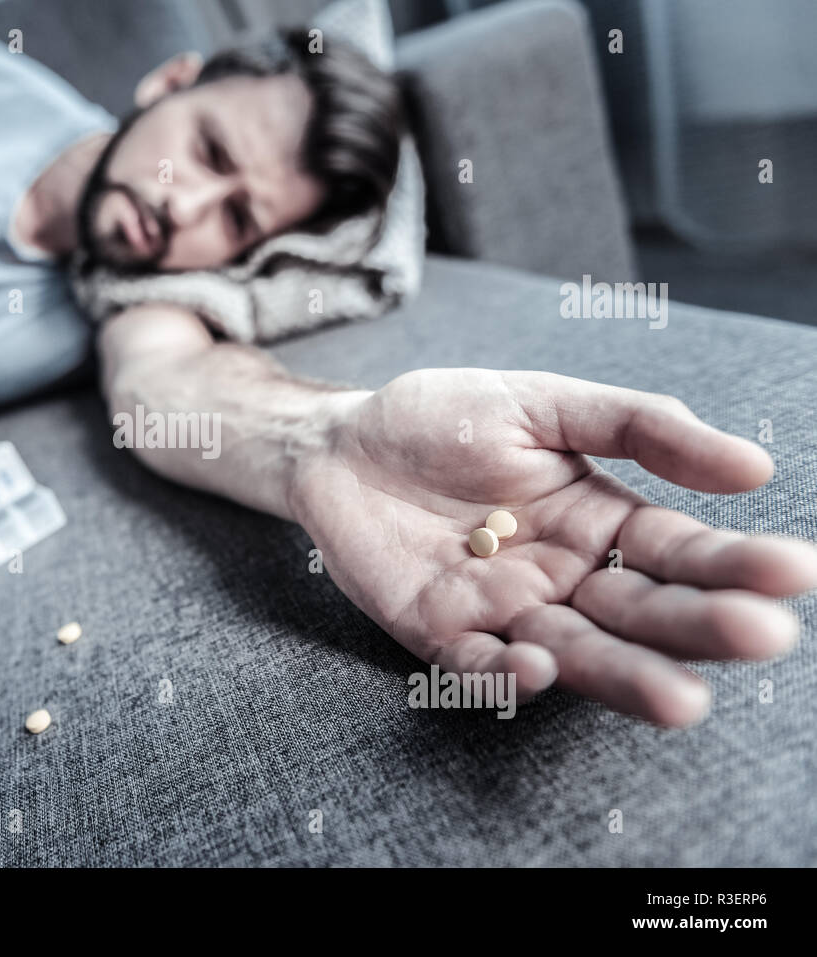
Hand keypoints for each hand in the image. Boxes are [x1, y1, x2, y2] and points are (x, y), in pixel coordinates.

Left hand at [291, 369, 816, 726]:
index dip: (733, 564)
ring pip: (575, 654)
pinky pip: (478, 666)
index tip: (794, 572)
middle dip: (698, 627)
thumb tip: (754, 466)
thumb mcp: (545, 403)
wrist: (342, 440)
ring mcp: (505, 612)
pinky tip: (539, 667)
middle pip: (641, 613)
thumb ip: (638, 427)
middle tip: (761, 637)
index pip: (680, 553)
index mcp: (602, 523)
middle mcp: (566, 579)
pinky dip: (506, 675)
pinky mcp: (439, 635)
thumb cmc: (444, 417)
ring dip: (625, 676)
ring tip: (681, 699)